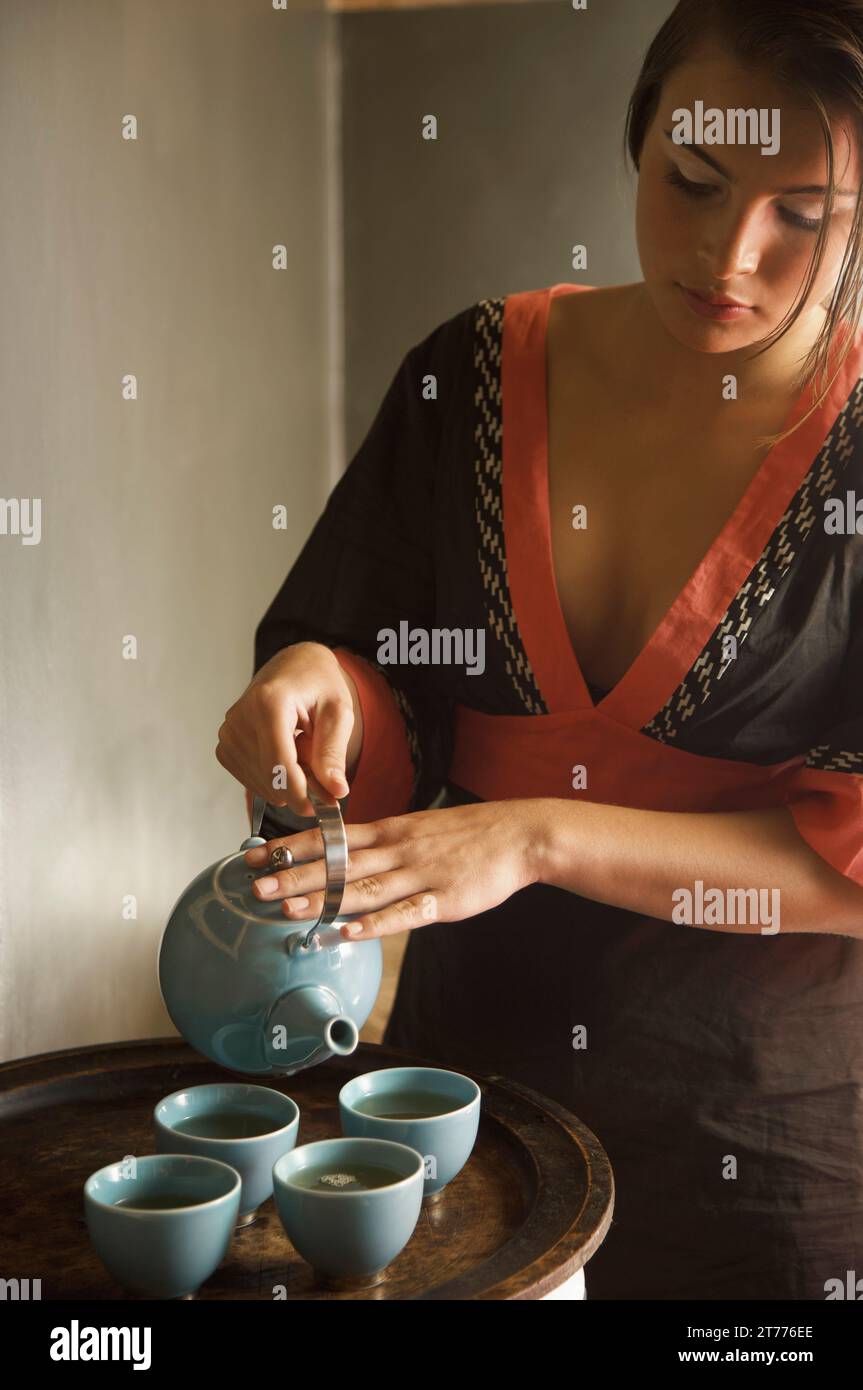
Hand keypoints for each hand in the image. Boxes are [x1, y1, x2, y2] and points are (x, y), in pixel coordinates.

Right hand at [215, 642, 362, 816]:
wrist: (294, 667)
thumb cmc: (318, 683)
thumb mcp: (338, 713)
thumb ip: (333, 753)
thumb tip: (336, 791)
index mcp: (269, 703)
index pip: (278, 764)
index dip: (299, 792)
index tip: (318, 807)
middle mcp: (241, 717)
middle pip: (268, 777)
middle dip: (299, 788)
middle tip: (323, 778)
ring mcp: (229, 731)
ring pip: (259, 782)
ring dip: (286, 783)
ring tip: (304, 756)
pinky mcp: (226, 744)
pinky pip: (250, 778)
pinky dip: (272, 779)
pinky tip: (286, 758)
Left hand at [243, 800, 546, 938]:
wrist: (518, 834)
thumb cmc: (466, 836)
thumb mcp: (417, 829)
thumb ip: (382, 846)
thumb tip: (344, 860)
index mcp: (389, 832)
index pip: (331, 837)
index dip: (291, 847)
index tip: (256, 856)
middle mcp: (397, 850)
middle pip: (338, 864)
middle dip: (294, 875)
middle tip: (255, 887)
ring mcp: (419, 874)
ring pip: (363, 888)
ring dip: (323, 899)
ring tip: (288, 909)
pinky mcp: (443, 899)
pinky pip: (404, 913)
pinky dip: (375, 924)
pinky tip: (348, 932)